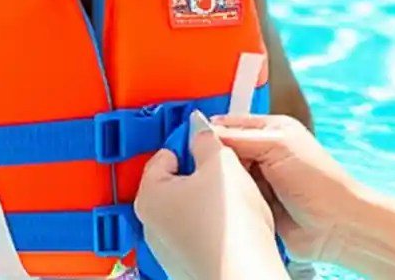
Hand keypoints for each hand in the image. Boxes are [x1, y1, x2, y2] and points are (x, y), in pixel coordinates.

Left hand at [134, 112, 280, 279]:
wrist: (245, 274)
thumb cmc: (229, 226)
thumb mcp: (222, 164)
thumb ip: (207, 141)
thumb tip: (199, 130)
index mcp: (149, 195)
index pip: (163, 155)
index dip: (187, 143)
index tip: (203, 140)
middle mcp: (151, 224)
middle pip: (173, 183)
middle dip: (198, 174)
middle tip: (223, 169)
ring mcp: (168, 247)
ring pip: (186, 210)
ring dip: (207, 201)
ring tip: (232, 200)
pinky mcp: (187, 263)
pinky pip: (197, 234)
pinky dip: (212, 226)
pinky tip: (233, 226)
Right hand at [211, 114, 359, 263]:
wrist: (336, 227)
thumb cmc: (318, 181)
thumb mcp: (275, 146)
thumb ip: (238, 137)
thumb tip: (204, 130)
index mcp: (271, 130)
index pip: (230, 123)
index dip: (210, 130)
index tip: (187, 138)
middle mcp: (263, 153)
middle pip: (224, 150)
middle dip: (213, 158)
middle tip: (196, 165)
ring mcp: (259, 180)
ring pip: (225, 176)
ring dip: (220, 181)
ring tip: (210, 185)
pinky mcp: (256, 204)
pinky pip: (231, 198)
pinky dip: (226, 201)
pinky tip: (219, 203)